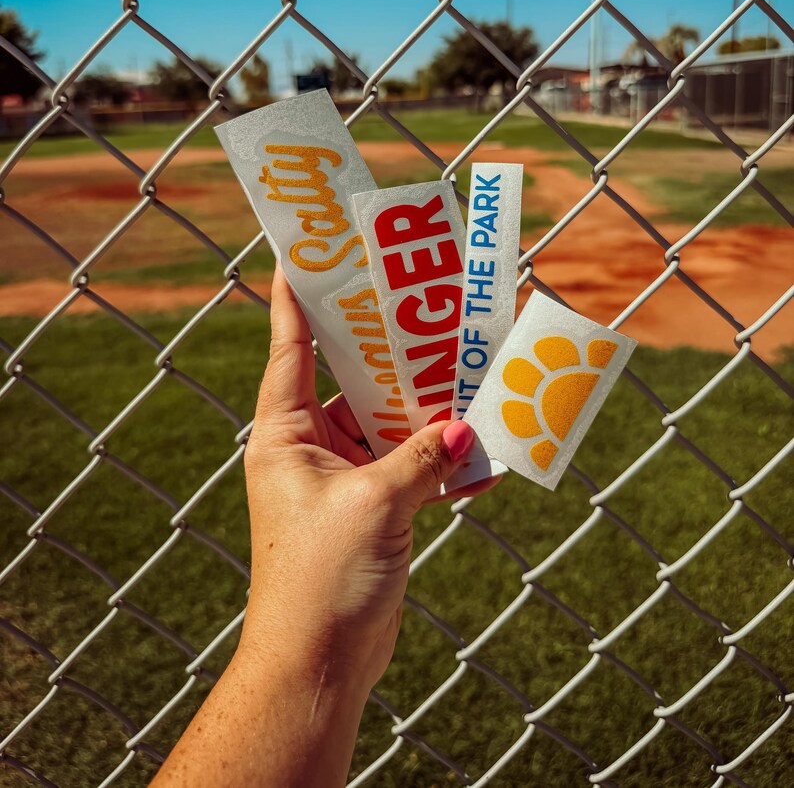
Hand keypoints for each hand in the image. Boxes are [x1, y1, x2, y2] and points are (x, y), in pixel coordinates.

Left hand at [239, 265, 501, 694]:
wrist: (318, 667)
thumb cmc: (322, 580)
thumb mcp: (376, 505)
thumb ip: (423, 458)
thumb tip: (465, 427)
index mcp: (287, 435)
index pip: (292, 348)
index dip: (297, 298)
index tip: (305, 252)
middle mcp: (310, 449)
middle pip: (354, 380)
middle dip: (393, 350)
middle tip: (428, 306)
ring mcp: (342, 481)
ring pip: (390, 425)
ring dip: (430, 409)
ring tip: (473, 370)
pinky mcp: (371, 512)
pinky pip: (411, 470)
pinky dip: (443, 465)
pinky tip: (486, 454)